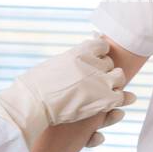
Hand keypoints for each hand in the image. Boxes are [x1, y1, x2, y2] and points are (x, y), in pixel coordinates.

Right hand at [0, 35, 134, 146]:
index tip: (93, 63)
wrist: (32, 104)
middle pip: (109, 63)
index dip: (98, 55)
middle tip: (93, 82)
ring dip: (112, 84)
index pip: (101, 46)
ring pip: (119, 77)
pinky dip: (116, 101)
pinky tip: (107, 105)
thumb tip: (76, 60)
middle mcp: (93, 63)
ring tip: (102, 93)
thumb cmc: (35, 86)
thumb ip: (71, 60)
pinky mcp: (104, 100)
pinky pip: (120, 97)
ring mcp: (101, 81)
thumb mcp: (54, 64)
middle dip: (103, 72)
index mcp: (80, 51)